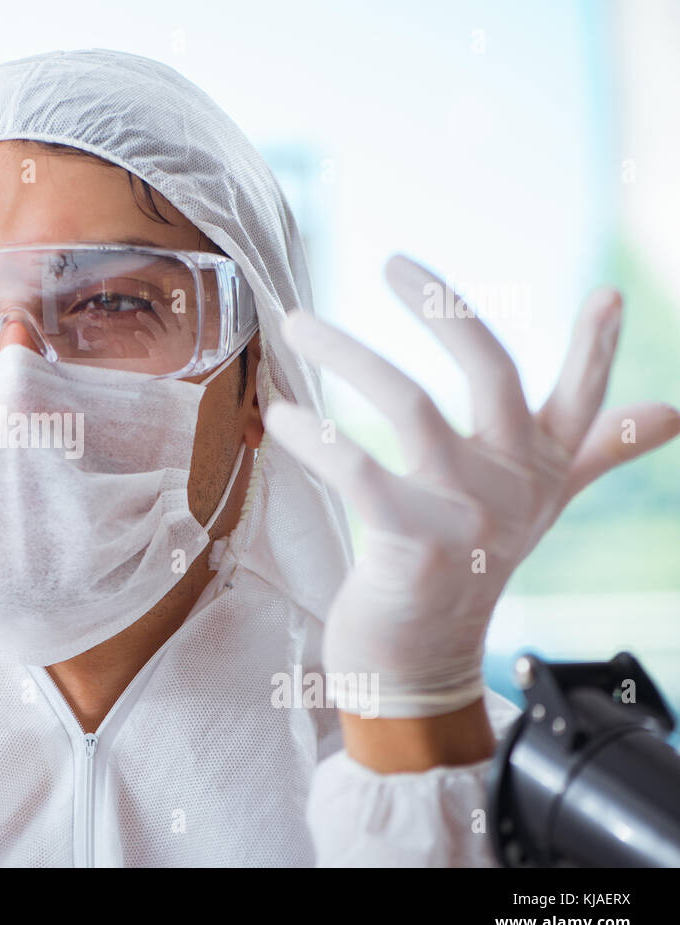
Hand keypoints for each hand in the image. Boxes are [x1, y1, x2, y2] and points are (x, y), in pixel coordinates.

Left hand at [265, 254, 679, 729]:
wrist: (417, 662)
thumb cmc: (465, 570)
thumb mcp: (535, 507)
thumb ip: (590, 451)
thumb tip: (671, 411)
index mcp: (539, 471)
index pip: (582, 400)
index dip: (596, 347)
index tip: (607, 293)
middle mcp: (512, 487)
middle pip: (491, 373)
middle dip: (445, 309)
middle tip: (392, 263)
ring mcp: (466, 517)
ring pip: (412, 408)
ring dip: (350, 356)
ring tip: (297, 323)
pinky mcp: (413, 546)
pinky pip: (360, 472)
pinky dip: (316, 438)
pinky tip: (283, 414)